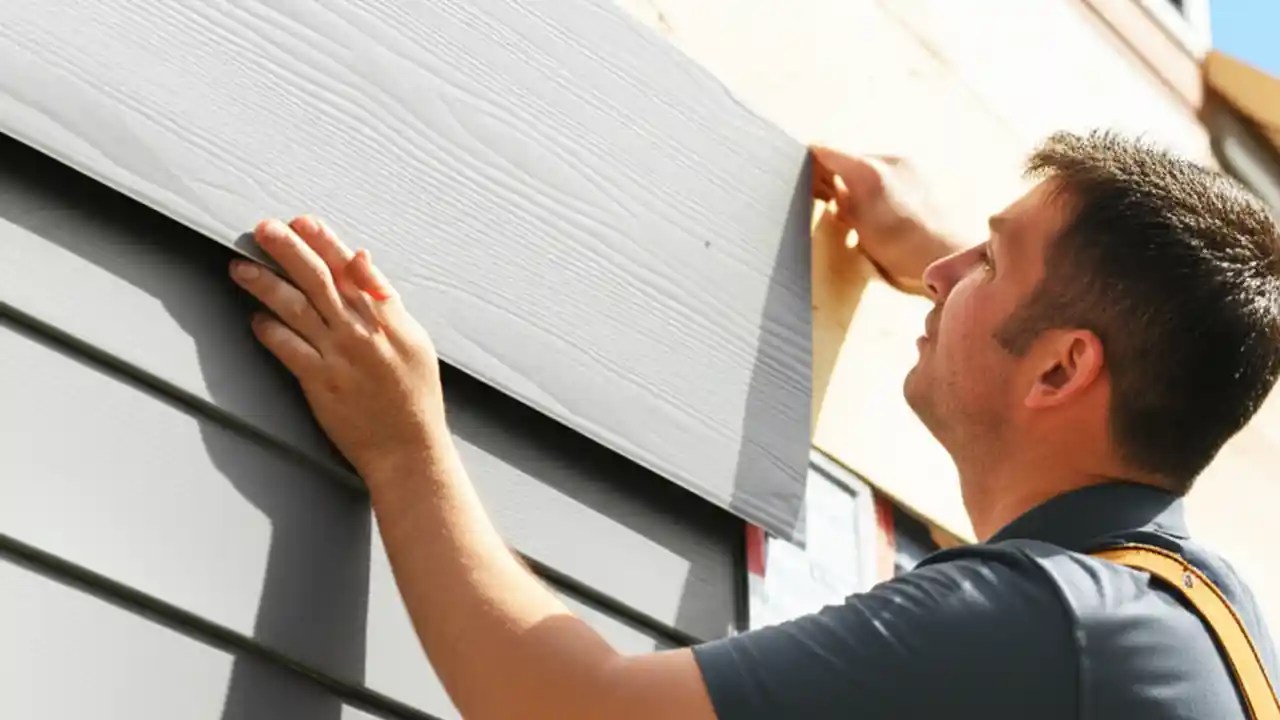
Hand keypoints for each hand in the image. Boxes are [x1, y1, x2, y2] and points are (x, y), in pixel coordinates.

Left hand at [230, 216, 445, 479]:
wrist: (409, 449)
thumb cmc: (415, 397)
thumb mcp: (416, 341)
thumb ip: (387, 301)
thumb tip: (363, 260)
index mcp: (388, 319)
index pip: (352, 269)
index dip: (326, 242)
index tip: (303, 221)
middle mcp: (362, 332)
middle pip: (319, 280)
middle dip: (289, 250)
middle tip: (264, 228)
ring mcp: (340, 357)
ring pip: (296, 309)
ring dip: (265, 284)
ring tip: (241, 267)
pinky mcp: (321, 383)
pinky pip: (288, 349)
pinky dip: (270, 331)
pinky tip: (254, 318)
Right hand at [811, 146, 958, 290]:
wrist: (953, 256)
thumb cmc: (902, 249)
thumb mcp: (861, 230)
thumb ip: (844, 203)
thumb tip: (835, 188)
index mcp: (867, 170)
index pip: (828, 151)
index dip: (813, 157)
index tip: (805, 164)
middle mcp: (892, 157)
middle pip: (857, 159)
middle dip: (846, 176)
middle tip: (840, 198)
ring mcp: (916, 163)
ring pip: (882, 166)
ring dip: (872, 181)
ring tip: (875, 209)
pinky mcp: (936, 173)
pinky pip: (904, 174)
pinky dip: (894, 187)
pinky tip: (900, 211)